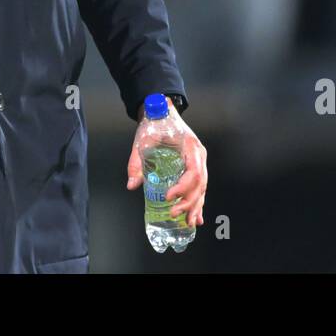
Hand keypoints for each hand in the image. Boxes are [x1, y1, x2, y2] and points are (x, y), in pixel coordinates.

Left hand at [126, 99, 207, 227]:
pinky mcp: (194, 166)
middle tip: (174, 213)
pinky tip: (197, 218)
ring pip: (202, 188)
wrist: (161, 112)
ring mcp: (199, 161)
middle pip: (200, 183)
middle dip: (189, 201)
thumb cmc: (154, 124)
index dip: (183, 187)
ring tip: (188, 223)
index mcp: (190, 146)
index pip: (193, 171)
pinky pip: (199, 187)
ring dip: (195, 206)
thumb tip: (132, 185)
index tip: (168, 196)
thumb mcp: (143, 140)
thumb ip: (136, 162)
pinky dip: (198, 203)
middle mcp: (199, 155)